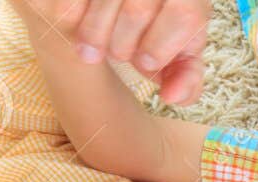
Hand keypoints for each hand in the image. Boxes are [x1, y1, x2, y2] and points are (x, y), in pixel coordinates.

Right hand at [13, 0, 209, 105]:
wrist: (139, 4)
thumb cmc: (160, 27)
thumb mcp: (181, 51)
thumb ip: (186, 77)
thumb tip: (172, 97)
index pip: (183, 14)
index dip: (161, 47)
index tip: (145, 64)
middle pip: (139, 9)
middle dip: (124, 43)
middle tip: (118, 55)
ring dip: (95, 33)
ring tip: (90, 54)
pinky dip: (72, 15)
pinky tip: (74, 27)